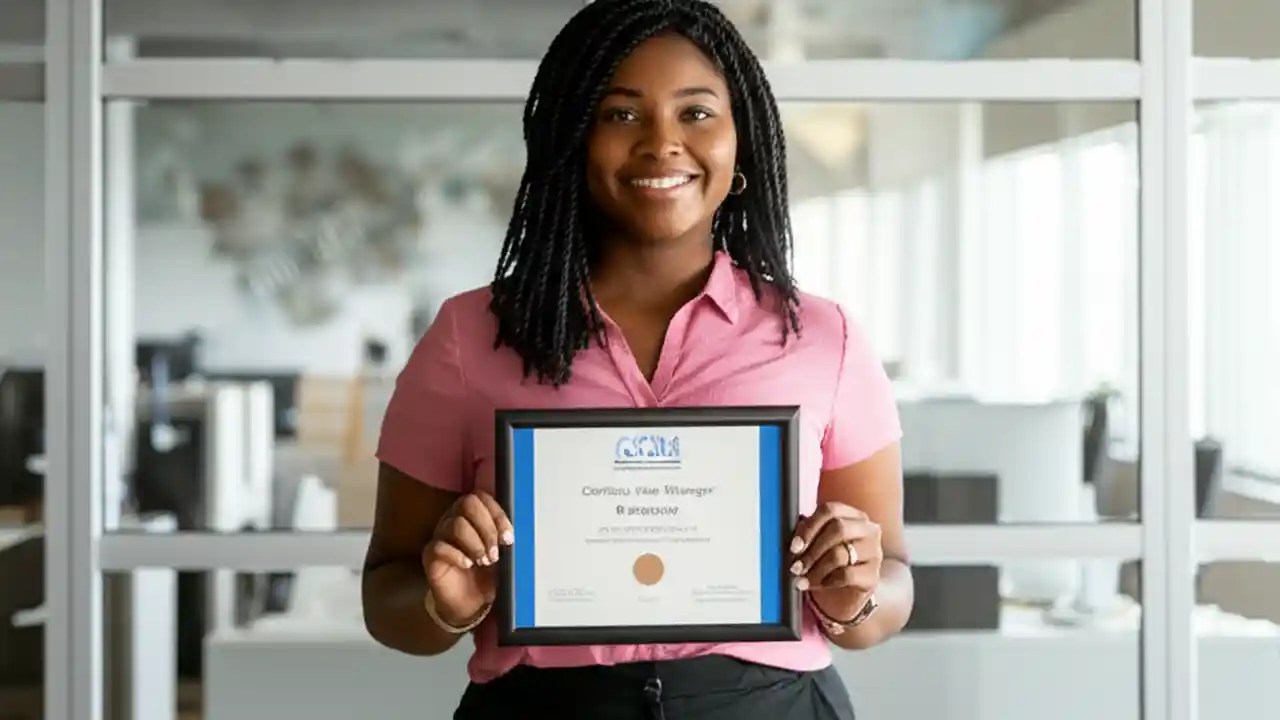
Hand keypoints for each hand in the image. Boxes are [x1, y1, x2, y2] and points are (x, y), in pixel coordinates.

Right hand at [422, 490, 513, 627]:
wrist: (470, 602)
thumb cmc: (487, 574)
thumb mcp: (504, 556)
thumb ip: (507, 540)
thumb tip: (513, 534)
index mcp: (474, 515)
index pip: (482, 498)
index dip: (497, 515)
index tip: (508, 538)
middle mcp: (455, 519)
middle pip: (467, 503)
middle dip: (487, 528)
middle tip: (496, 552)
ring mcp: (441, 535)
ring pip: (456, 525)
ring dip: (476, 544)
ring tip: (485, 561)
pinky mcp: (430, 554)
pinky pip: (440, 546)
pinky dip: (457, 555)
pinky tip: (467, 565)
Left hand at [789, 501, 881, 598]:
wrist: (844, 594)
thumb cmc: (829, 562)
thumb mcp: (816, 544)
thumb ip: (807, 534)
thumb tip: (795, 541)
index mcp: (853, 515)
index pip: (830, 510)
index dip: (809, 527)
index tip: (794, 546)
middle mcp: (868, 530)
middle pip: (838, 529)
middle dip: (812, 550)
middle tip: (796, 566)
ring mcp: (874, 553)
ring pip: (840, 554)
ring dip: (815, 568)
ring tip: (801, 578)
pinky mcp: (873, 576)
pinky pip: (846, 576)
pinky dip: (827, 581)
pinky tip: (819, 584)